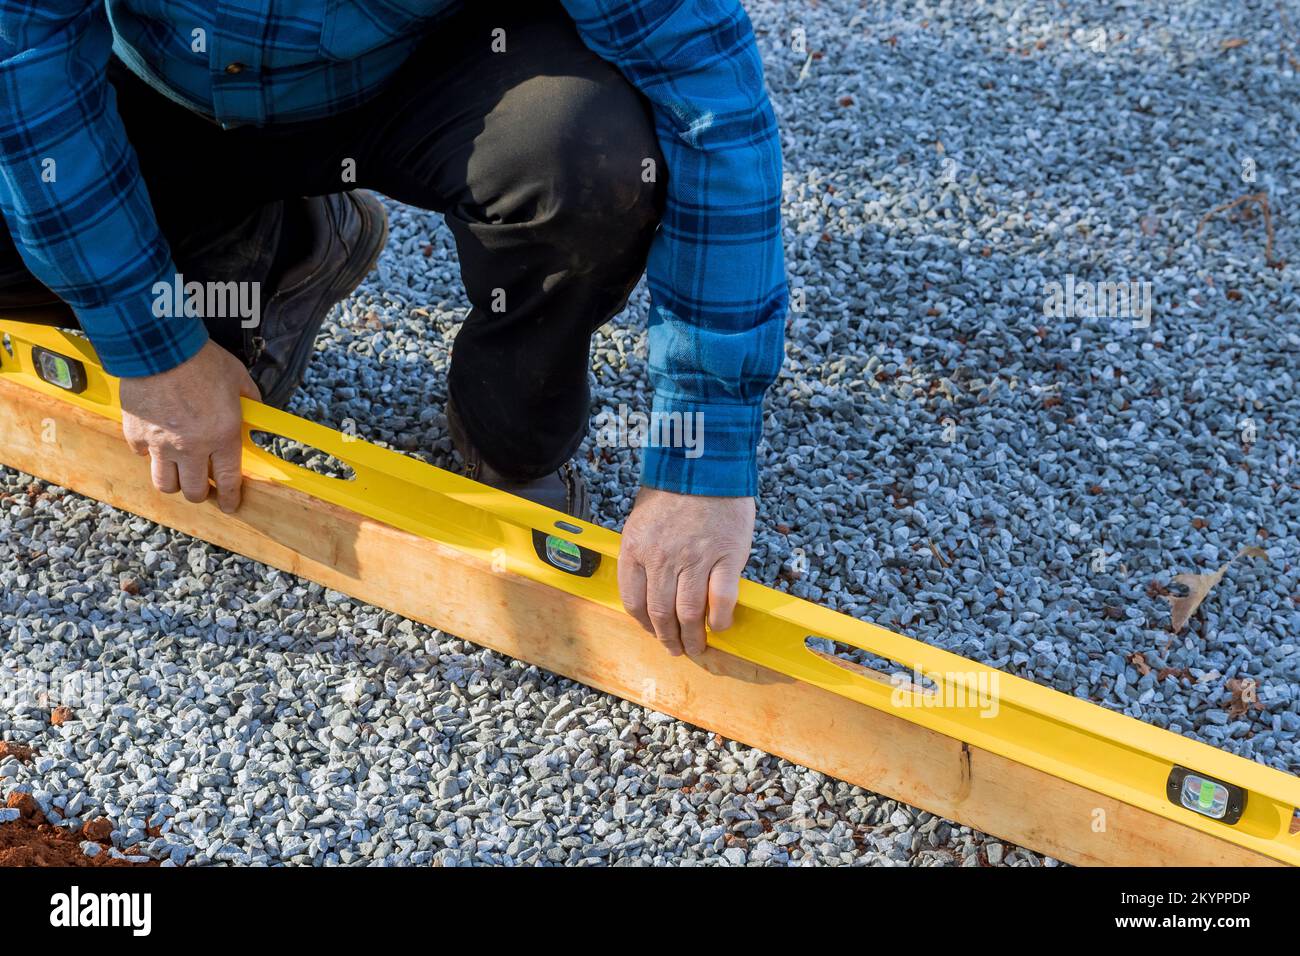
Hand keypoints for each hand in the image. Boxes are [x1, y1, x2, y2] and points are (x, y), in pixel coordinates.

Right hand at [119, 340, 259, 512]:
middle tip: (202, 488)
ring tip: (178, 473)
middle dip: (200, 494)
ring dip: (174, 482)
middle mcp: (192, 447)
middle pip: (193, 491)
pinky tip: (156, 442)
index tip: (229, 505)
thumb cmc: (200, 360)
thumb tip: (257, 408)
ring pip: (164, 483)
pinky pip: (142, 456)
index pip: (228, 480)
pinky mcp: (136, 435)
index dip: (229, 497)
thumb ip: (250, 399)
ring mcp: (161, 444)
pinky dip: (149, 453)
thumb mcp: (238, 378)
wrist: (159, 348)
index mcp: (222, 436)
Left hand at [618, 487, 754, 655]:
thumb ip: (644, 553)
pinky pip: (721, 600)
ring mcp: (695, 559)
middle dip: (668, 638)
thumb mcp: (642, 519)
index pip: (634, 601)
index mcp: (636, 549)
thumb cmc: (674, 489)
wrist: (706, 463)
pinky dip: (720, 620)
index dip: (644, 624)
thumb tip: (651, 586)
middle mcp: (662, 558)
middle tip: (676, 648)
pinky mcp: (726, 557)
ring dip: (693, 637)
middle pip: (661, 613)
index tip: (653, 631)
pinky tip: (720, 625)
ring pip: (689, 613)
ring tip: (697, 646)